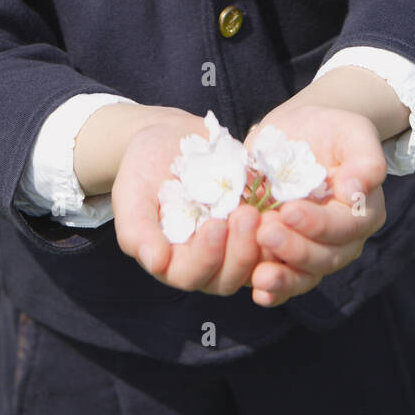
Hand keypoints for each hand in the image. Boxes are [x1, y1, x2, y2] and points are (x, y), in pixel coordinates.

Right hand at [112, 112, 263, 295]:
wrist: (169, 136)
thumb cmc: (143, 165)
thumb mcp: (131, 191)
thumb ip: (136, 229)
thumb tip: (154, 262)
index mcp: (171, 260)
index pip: (190, 275)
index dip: (205, 257)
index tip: (215, 225)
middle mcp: (204, 260)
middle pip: (227, 278)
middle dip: (239, 251)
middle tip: (247, 215)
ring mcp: (231, 245)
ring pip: (253, 265)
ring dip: (261, 244)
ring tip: (262, 211)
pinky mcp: (253, 226)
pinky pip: (272, 240)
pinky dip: (280, 230)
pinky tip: (283, 208)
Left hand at [243, 103, 387, 307]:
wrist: (296, 132)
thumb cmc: (329, 129)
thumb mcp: (353, 131)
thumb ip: (365, 160)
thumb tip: (357, 192)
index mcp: (365, 211)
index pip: (346, 227)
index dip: (318, 224)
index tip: (288, 210)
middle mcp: (343, 239)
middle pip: (326, 258)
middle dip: (295, 249)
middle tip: (265, 230)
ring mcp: (315, 250)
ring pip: (306, 276)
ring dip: (283, 278)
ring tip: (258, 273)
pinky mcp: (286, 254)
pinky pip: (285, 280)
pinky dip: (273, 291)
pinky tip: (257, 292)